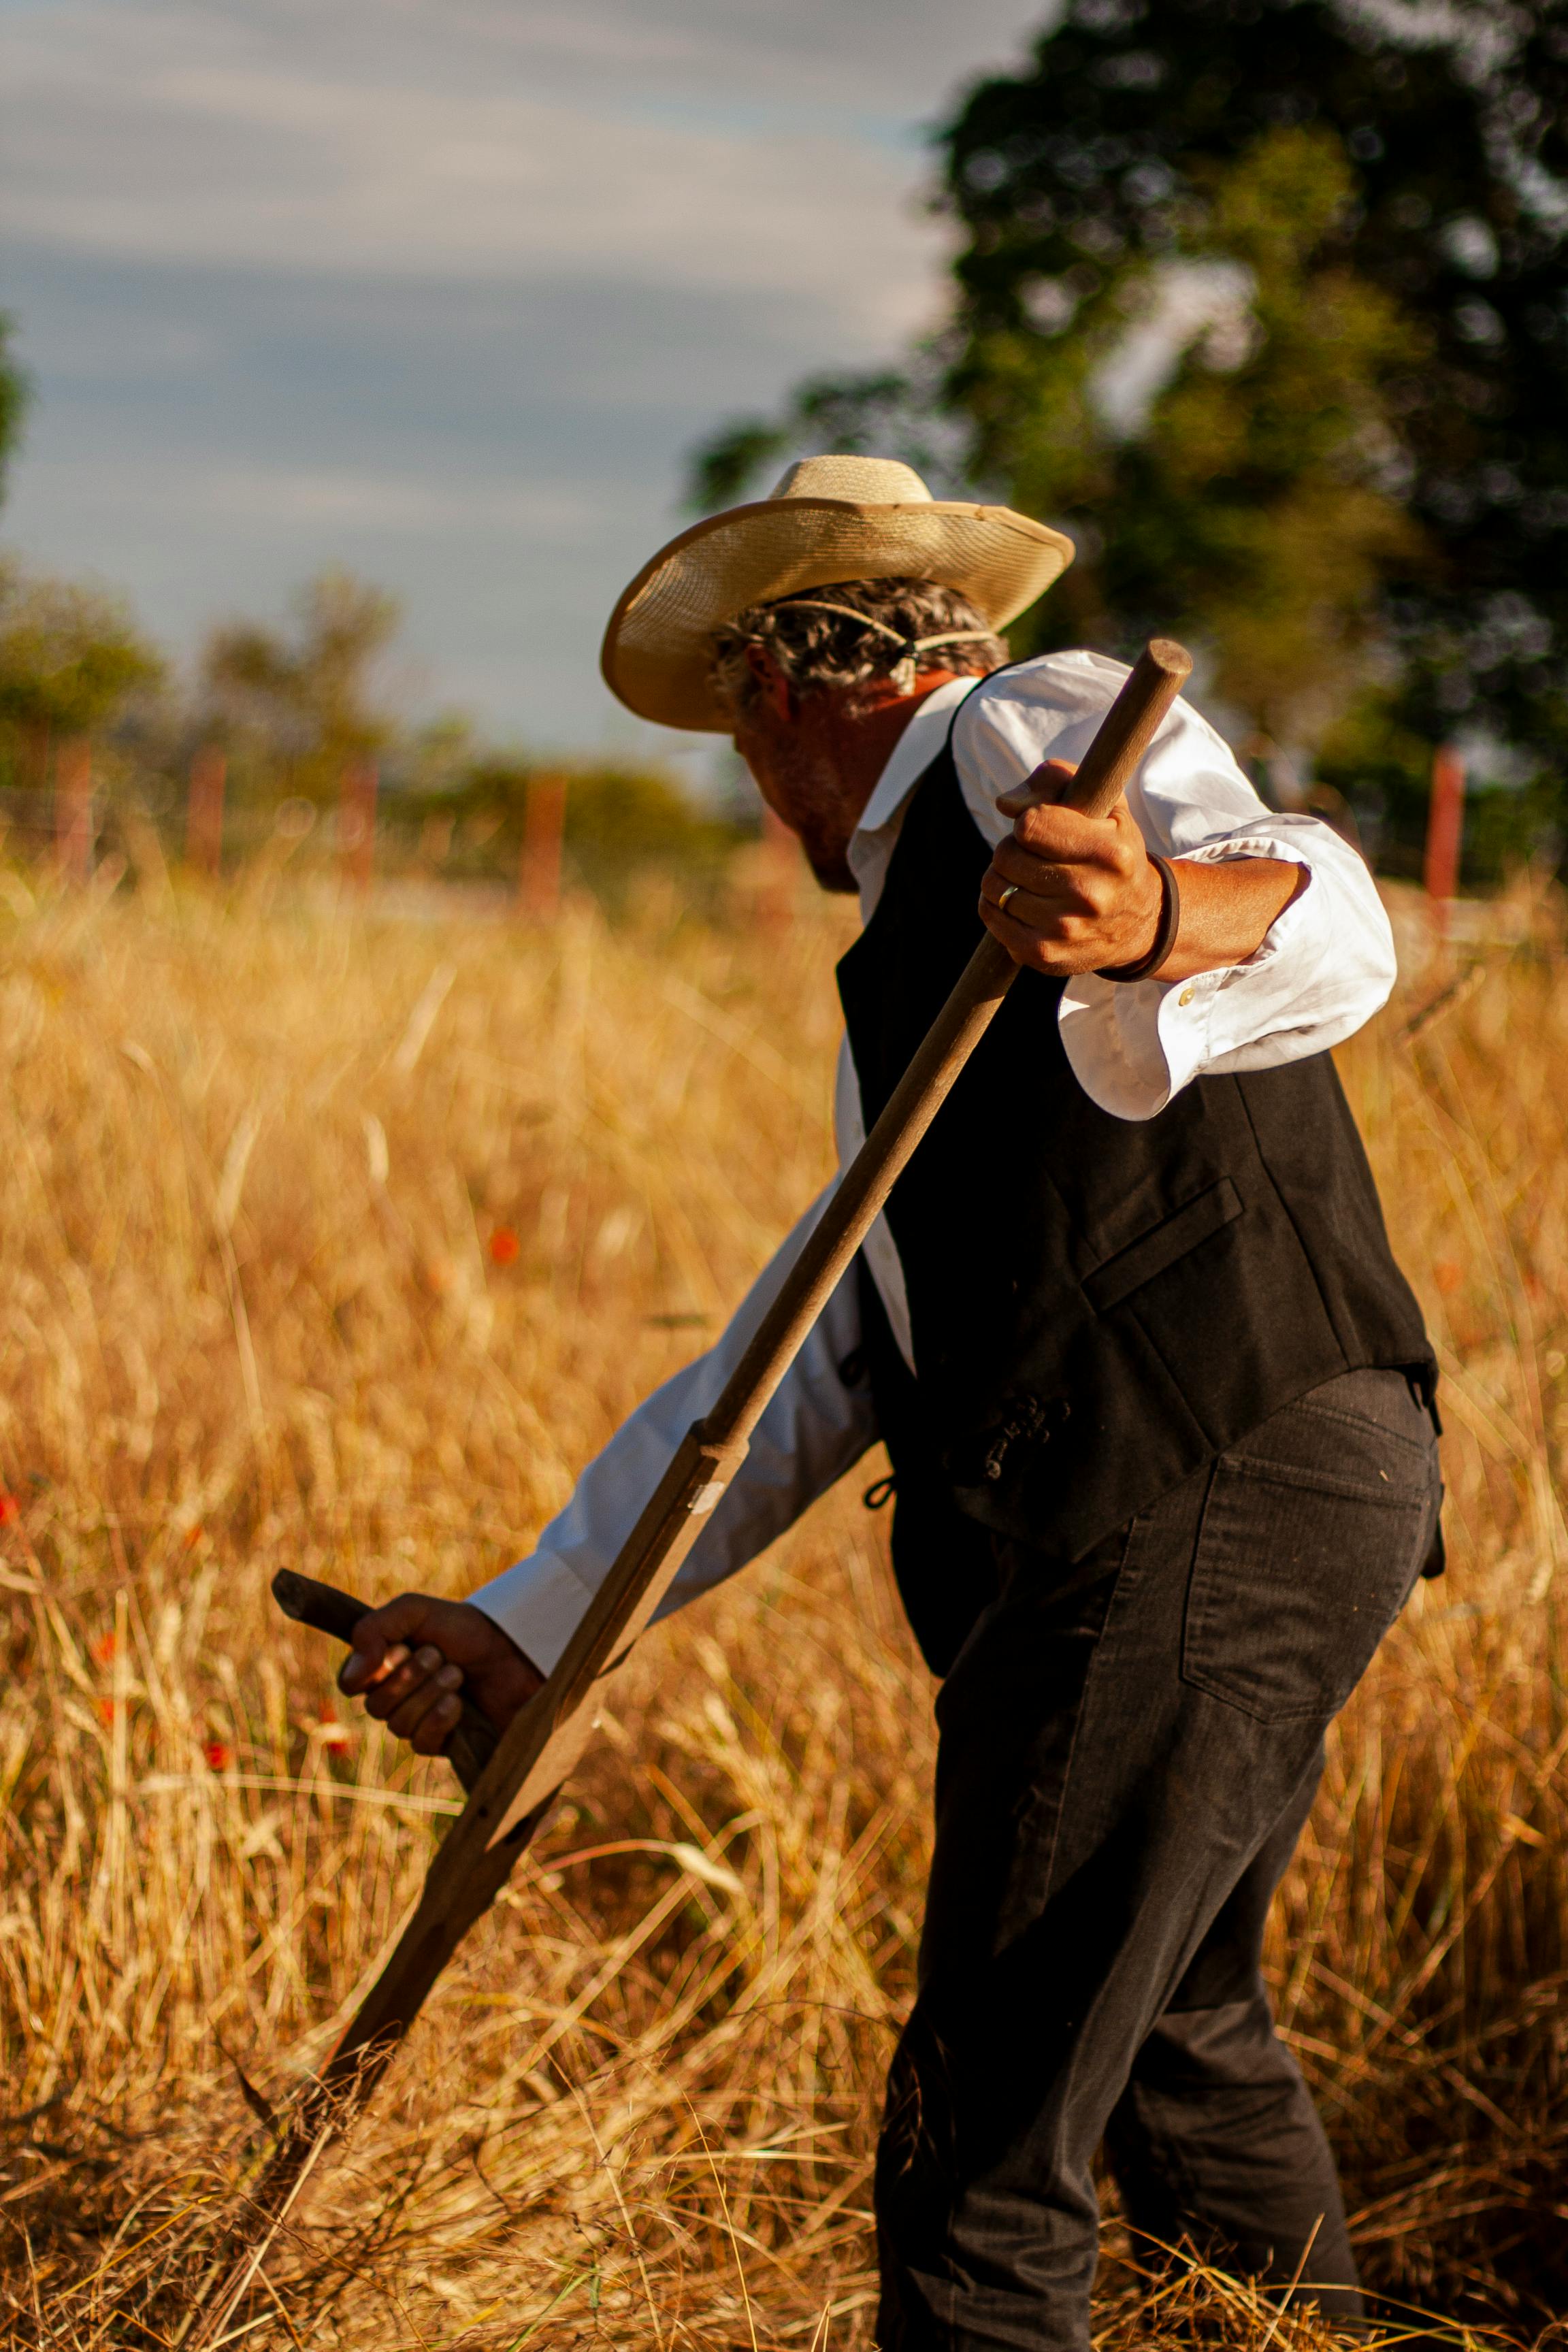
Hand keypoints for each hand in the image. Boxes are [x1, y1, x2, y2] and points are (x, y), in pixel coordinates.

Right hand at [338, 1594, 543, 1756]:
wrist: (517, 1651)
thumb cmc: (467, 1631)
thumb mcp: (417, 1611)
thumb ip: (374, 1630)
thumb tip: (353, 1675)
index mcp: (385, 1667)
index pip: (350, 1684)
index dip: (370, 1671)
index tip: (399, 1648)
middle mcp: (397, 1698)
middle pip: (375, 1707)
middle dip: (409, 1678)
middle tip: (440, 1655)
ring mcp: (420, 1723)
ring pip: (398, 1725)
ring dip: (430, 1694)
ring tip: (457, 1674)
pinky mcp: (444, 1744)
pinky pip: (421, 1743)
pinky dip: (439, 1719)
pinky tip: (458, 1704)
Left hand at [978, 758, 1163, 977]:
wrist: (1139, 922)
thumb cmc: (1113, 851)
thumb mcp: (1105, 805)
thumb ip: (1055, 781)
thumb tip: (1005, 804)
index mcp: (1109, 852)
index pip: (1029, 824)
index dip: (1029, 821)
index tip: (1044, 828)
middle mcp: (1089, 895)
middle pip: (1006, 855)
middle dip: (1014, 848)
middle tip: (1038, 855)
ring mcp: (1064, 930)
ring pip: (994, 885)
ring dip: (1004, 876)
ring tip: (1032, 878)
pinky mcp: (1042, 955)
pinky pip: (990, 914)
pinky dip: (996, 903)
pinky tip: (1022, 900)